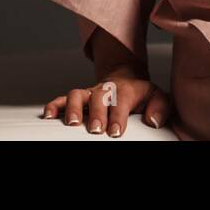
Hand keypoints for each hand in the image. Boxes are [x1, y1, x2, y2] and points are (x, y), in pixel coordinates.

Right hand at [40, 64, 172, 136]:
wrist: (125, 78)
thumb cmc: (140, 93)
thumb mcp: (157, 97)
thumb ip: (160, 107)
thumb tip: (152, 120)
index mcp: (126, 89)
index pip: (121, 101)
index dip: (117, 115)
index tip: (115, 131)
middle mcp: (105, 89)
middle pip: (98, 97)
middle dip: (96, 113)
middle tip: (96, 129)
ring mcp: (90, 92)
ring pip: (77, 94)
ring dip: (73, 108)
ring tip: (72, 123)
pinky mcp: (80, 97)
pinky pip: (63, 98)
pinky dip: (54, 105)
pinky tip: (49, 115)